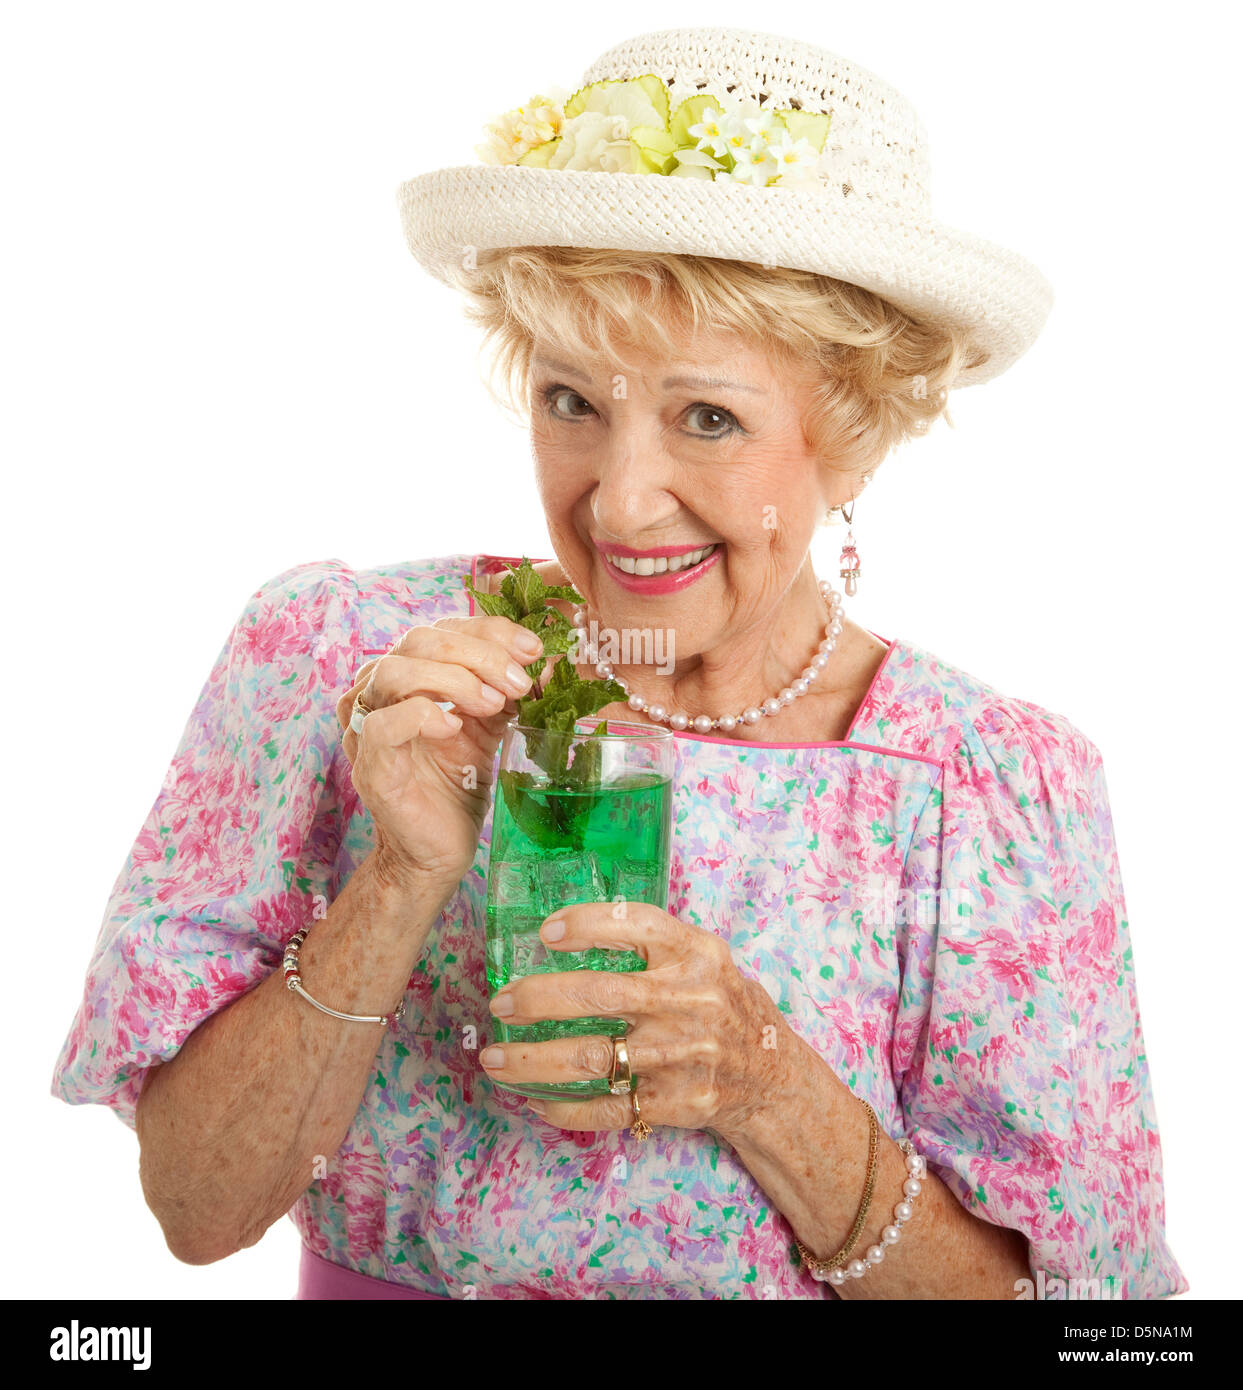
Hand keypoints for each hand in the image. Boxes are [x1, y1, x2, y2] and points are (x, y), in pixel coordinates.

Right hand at [336, 614, 542, 893]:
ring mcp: (366, 726)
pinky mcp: (369, 764)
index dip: (490, 631)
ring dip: (455, 679)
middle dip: (479, 654)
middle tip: (519, 683)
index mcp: (405, 674)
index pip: (442, 628)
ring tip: (493, 704)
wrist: (438, 850)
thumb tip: (545, 657)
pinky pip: (385, 723)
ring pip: (396, 671)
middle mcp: (376, 692)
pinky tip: (454, 727)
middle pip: (419, 640)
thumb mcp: (490, 724)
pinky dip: (424, 715)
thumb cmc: (459, 784)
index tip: (533, 650)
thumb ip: (507, 688)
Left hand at [480, 902, 790, 1135]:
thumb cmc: (722, 1006)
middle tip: (501, 1002)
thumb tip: (564, 931)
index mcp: (697, 954)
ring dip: (534, 1060)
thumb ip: (652, 944)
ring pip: (595, 1057)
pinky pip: (609, 1107)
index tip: (545, 933)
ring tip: (494, 1058)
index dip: (588, 925)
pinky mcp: (677, 1102)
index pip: (638, 925)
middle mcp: (691, 1002)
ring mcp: (683, 1056)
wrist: (772, 1078)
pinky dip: (565, 1107)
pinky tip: (533, 1100)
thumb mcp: (705, 959)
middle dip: (540, 999)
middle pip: (602, 995)